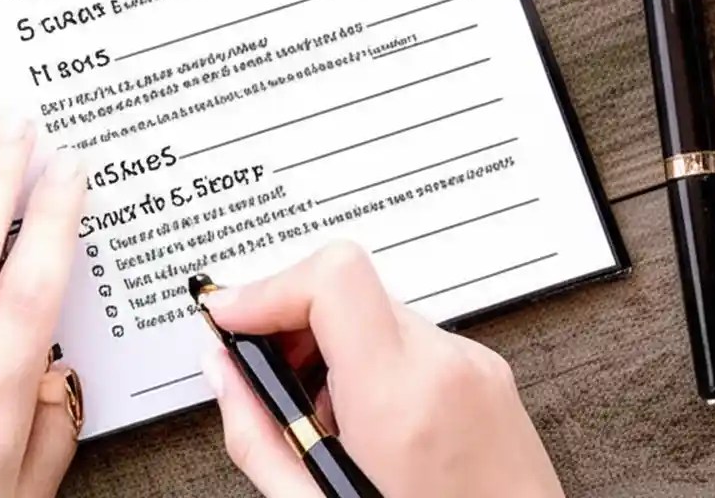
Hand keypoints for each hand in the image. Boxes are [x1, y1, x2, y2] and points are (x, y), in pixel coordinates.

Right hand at [200, 241, 564, 497]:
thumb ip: (259, 436)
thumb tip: (226, 374)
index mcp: (401, 399)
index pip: (333, 277)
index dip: (268, 288)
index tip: (233, 314)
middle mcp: (447, 367)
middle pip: (346, 290)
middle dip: (291, 324)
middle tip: (266, 376)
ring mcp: (475, 366)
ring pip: (376, 313)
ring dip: (331, 349)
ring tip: (323, 419)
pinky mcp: (488, 374)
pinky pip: (412, 341)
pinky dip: (372, 366)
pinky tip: (367, 426)